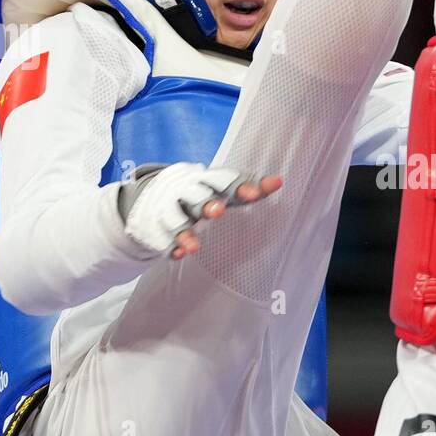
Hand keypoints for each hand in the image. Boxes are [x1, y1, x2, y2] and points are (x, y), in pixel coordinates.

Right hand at [117, 162, 282, 259]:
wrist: (156, 193)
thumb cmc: (202, 191)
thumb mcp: (223, 187)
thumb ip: (248, 186)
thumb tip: (279, 181)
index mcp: (206, 181)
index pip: (222, 180)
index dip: (238, 186)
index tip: (254, 194)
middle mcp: (186, 194)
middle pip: (195, 197)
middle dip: (206, 204)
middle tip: (219, 212)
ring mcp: (170, 211)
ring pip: (176, 220)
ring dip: (185, 232)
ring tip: (195, 248)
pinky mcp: (159, 229)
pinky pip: (163, 239)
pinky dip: (170, 247)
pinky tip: (177, 255)